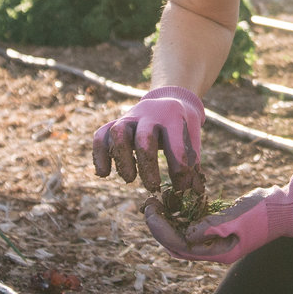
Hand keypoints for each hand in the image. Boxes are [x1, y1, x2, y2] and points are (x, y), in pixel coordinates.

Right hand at [91, 85, 205, 191]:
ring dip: (122, 159)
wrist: (169, 100)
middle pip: (143, 137)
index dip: (179, 169)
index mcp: (173, 115)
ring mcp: (130, 117)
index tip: (181, 188)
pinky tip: (104, 173)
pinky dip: (99, 155)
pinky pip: (101, 135)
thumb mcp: (193, 138)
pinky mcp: (115, 122)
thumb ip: (192, 164)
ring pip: (118, 133)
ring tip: (129, 179)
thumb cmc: (182, 127)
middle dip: (147, 165)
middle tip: (153, 187)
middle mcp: (149, 113)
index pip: (176, 143)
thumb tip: (191, 193)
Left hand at [145, 170, 292, 264]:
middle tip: (148, 205)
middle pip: (178, 244)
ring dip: (169, 220)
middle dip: (160, 226)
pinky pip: (194, 225)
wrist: (286, 206)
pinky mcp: (220, 226)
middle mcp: (216, 250)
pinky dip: (182, 215)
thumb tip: (186, 235)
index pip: (181, 246)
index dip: (161, 230)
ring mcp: (217, 239)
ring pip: (183, 234)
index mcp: (220, 253)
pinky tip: (174, 200)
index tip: (149, 211)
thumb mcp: (238, 218)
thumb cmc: (266, 212)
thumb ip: (212, 227)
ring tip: (157, 201)